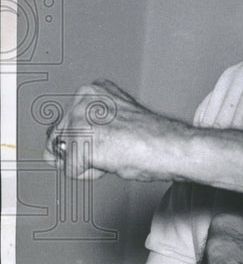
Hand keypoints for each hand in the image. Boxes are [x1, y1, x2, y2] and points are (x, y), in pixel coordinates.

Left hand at [43, 79, 183, 180]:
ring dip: (89, 162)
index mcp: (92, 89)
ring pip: (66, 156)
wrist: (169, 146)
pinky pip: (73, 171)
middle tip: (115, 146)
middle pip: (59, 139)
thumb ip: (87, 127)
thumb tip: (52, 152)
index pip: (67, 123)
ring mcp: (78, 119)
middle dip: (82, 150)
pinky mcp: (79, 142)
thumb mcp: (115, 120)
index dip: (89, 139)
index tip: (113, 137)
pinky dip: (92, 174)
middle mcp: (81, 99)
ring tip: (115, 152)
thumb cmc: (153, 137)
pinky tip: (113, 160)